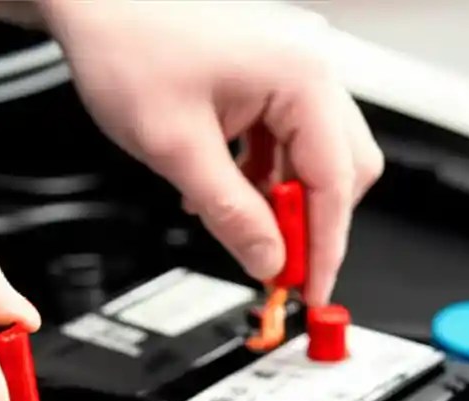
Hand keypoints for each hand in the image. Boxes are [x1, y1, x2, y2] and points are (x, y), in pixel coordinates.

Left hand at [37, 0, 382, 305]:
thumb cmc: (127, 43)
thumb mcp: (176, 148)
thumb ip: (230, 213)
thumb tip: (266, 259)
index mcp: (302, 76)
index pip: (336, 182)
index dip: (323, 246)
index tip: (309, 290)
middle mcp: (309, 65)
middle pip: (342, 168)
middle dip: (309, 223)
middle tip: (277, 266)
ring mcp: (291, 65)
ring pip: (313, 154)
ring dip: (281, 198)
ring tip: (240, 227)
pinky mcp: (268, 72)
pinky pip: (285, 136)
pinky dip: (263, 172)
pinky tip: (226, 191)